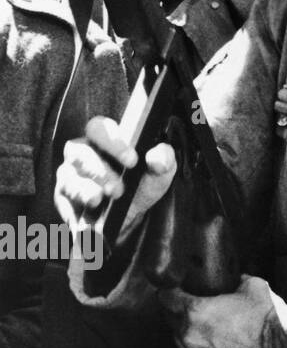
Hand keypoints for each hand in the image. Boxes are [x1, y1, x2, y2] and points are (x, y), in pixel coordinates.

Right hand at [55, 116, 175, 236]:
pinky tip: (89, 218)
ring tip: (101, 200)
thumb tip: (157, 159)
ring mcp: (68, 175)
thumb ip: (163, 159)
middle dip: (99, 171)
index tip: (132, 160)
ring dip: (86, 191)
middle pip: (78, 153)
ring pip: (69, 178)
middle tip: (118, 189)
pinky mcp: (63, 197)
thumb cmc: (141, 183)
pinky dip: (78, 210)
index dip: (113, 142)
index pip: (99, 129)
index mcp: (103, 138)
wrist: (129, 215)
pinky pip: (65, 202)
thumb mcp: (158, 171)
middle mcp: (81, 153)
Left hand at [160, 275, 276, 347]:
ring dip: (189, 334)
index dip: (170, 291)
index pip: (167, 297)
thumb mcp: (254, 286)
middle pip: (171, 320)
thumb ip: (237, 280)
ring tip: (210, 330)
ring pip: (180, 341)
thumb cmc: (268, 320)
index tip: (174, 290)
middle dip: (181, 313)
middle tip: (198, 309)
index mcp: (196, 310)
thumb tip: (234, 279)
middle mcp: (189, 334)